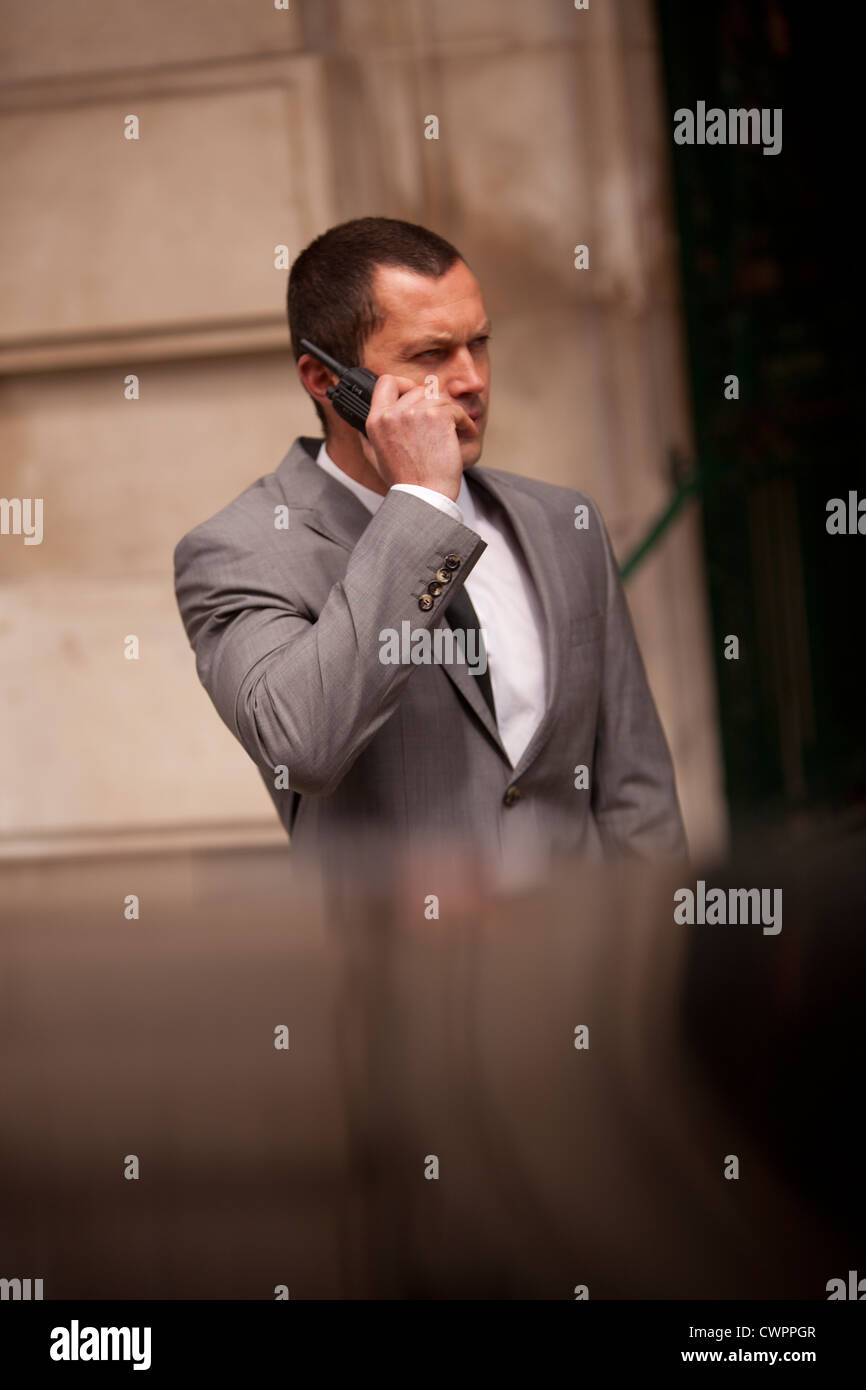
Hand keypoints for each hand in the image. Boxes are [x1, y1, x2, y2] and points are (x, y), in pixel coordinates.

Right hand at [359, 374, 477, 501]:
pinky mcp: (437, 416)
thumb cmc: (405, 482)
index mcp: (375, 421)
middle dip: (431, 404)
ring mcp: (414, 413)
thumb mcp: (375, 459)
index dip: (402, 384)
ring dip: (450, 413)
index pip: (385, 382)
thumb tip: (360, 428)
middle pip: (417, 390)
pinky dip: (464, 421)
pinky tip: (466, 433)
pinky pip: (456, 409)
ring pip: (438, 398)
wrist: (425, 496)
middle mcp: (392, 414)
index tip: (413, 395)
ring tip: (455, 430)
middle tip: (441, 421)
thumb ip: (367, 438)